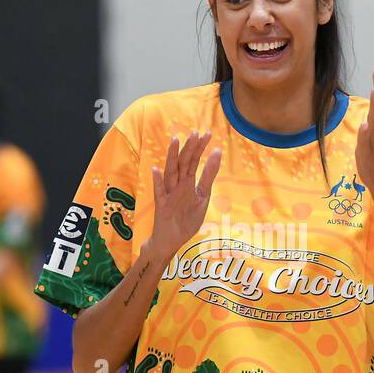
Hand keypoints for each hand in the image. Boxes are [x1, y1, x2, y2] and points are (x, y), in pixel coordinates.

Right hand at [145, 131, 220, 259]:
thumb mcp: (202, 196)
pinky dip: (157, 181)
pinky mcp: (161, 205)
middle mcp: (177, 184)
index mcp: (188, 181)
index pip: (194, 160)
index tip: (208, 133)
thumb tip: (217, 152)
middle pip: (183, 163)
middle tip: (195, 132)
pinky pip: (159, 192)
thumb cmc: (186, 218)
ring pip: (170, 172)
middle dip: (189, 148)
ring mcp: (168, 193)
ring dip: (172, 157)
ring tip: (174, 141)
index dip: (200, 147)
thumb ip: (209, 175)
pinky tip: (156, 170)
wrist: (173, 240)